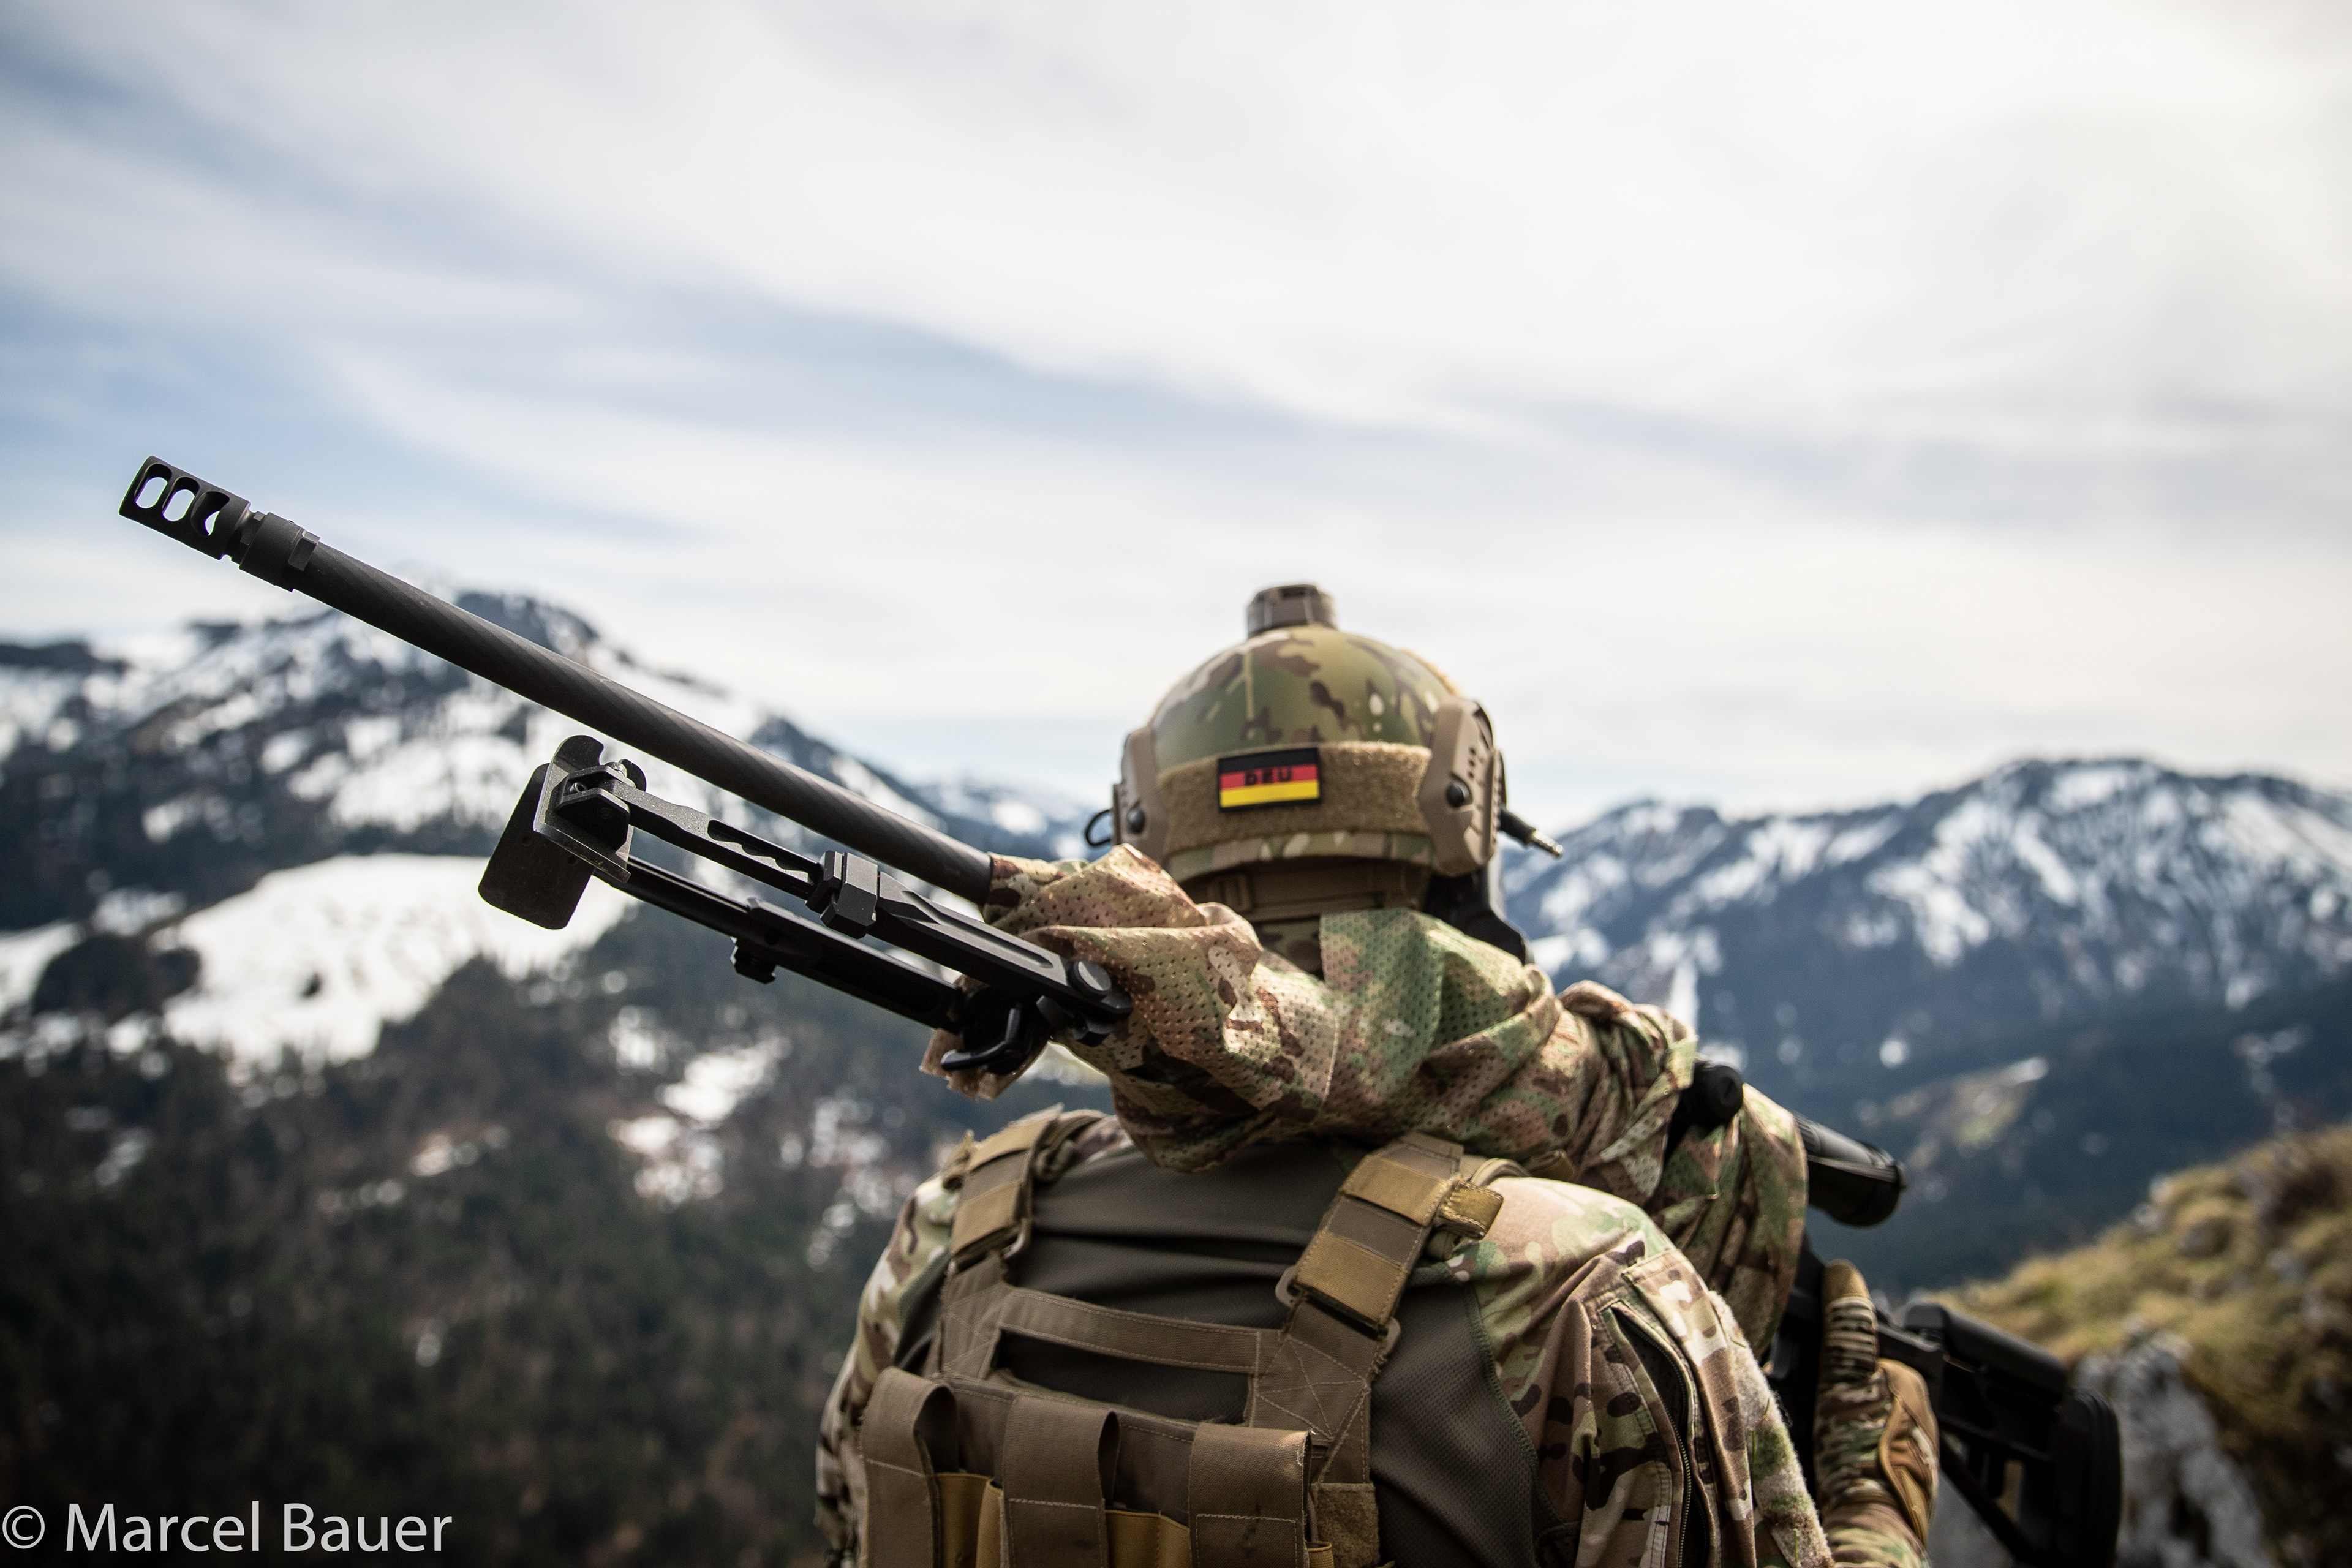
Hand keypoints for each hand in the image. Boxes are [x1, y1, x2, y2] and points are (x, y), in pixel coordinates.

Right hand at [1815, 1260, 1936, 1553]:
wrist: (1869, 1530)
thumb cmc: (1860, 1456)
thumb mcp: (1844, 1380)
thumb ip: (1847, 1330)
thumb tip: (1844, 1274)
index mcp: (1915, 1382)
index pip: (1869, 1347)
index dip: (1835, 1349)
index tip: (1809, 1358)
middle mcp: (1922, 1413)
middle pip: (1868, 1381)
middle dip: (1839, 1383)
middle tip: (1809, 1395)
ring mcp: (1913, 1449)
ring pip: (1866, 1413)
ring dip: (1840, 1415)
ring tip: (1815, 1426)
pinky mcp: (1900, 1479)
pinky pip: (1867, 1445)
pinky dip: (1848, 1444)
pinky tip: (1830, 1454)